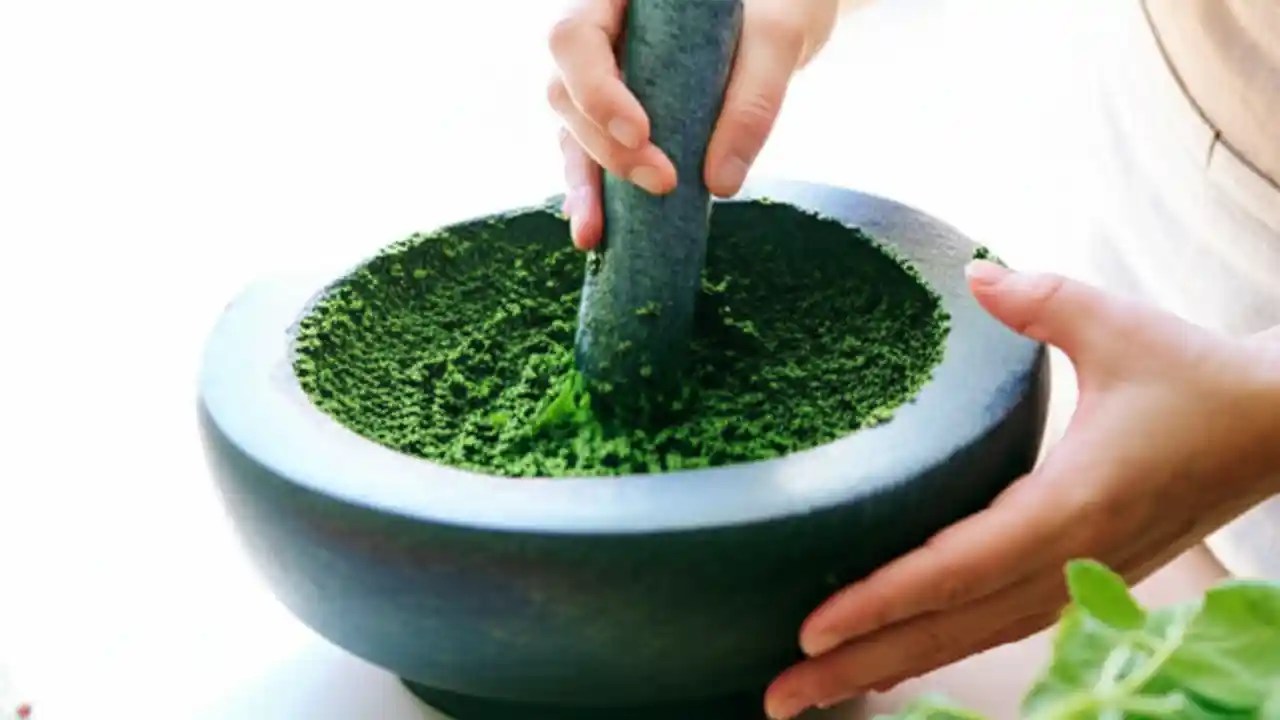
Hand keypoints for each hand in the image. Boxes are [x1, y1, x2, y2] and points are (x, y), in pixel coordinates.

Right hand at [546, 0, 839, 248]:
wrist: (778, 13)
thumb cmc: (775, 5)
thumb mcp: (777, 38)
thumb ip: (753, 101)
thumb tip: (720, 184)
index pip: (574, 38)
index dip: (595, 90)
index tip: (641, 133)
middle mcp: (596, 33)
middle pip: (566, 91)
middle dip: (606, 148)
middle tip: (662, 183)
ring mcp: (600, 77)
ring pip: (571, 130)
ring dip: (587, 183)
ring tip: (597, 233)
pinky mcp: (615, 116)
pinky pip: (590, 154)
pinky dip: (594, 192)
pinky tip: (597, 230)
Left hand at [763, 260, 1279, 718]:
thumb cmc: (1200, 378)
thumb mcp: (1121, 326)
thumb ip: (1040, 302)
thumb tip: (972, 273)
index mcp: (1070, 507)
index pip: (955, 569)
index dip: (880, 601)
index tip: (809, 631)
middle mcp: (1068, 561)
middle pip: (947, 629)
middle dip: (859, 666)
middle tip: (776, 696)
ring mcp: (1078, 582)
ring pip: (967, 641)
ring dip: (889, 667)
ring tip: (812, 690)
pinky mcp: (1084, 581)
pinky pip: (994, 628)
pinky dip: (936, 649)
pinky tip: (890, 660)